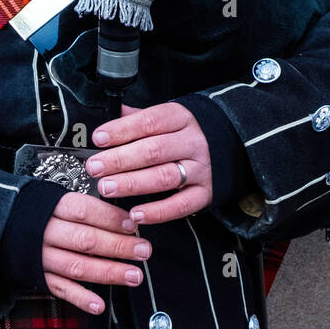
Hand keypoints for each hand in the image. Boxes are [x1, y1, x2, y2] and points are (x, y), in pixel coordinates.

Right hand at [42, 190, 152, 314]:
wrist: (0, 227)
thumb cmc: (38, 213)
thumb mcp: (57, 199)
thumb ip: (88, 209)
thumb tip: (125, 219)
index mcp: (52, 208)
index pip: (85, 211)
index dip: (110, 219)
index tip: (133, 226)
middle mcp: (47, 233)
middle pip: (86, 240)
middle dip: (118, 247)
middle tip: (143, 251)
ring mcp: (42, 257)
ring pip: (77, 267)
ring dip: (108, 273)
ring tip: (134, 276)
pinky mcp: (39, 277)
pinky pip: (61, 290)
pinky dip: (80, 299)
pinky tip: (99, 305)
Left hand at [85, 102, 213, 225]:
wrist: (235, 145)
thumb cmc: (190, 132)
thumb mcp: (170, 116)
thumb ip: (141, 118)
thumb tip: (111, 113)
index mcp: (181, 118)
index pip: (149, 122)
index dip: (122, 130)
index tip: (98, 139)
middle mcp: (193, 142)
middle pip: (153, 151)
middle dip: (119, 160)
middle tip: (94, 168)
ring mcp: (201, 169)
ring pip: (163, 177)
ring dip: (132, 184)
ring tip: (106, 188)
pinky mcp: (205, 193)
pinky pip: (180, 205)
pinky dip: (157, 212)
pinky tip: (135, 214)